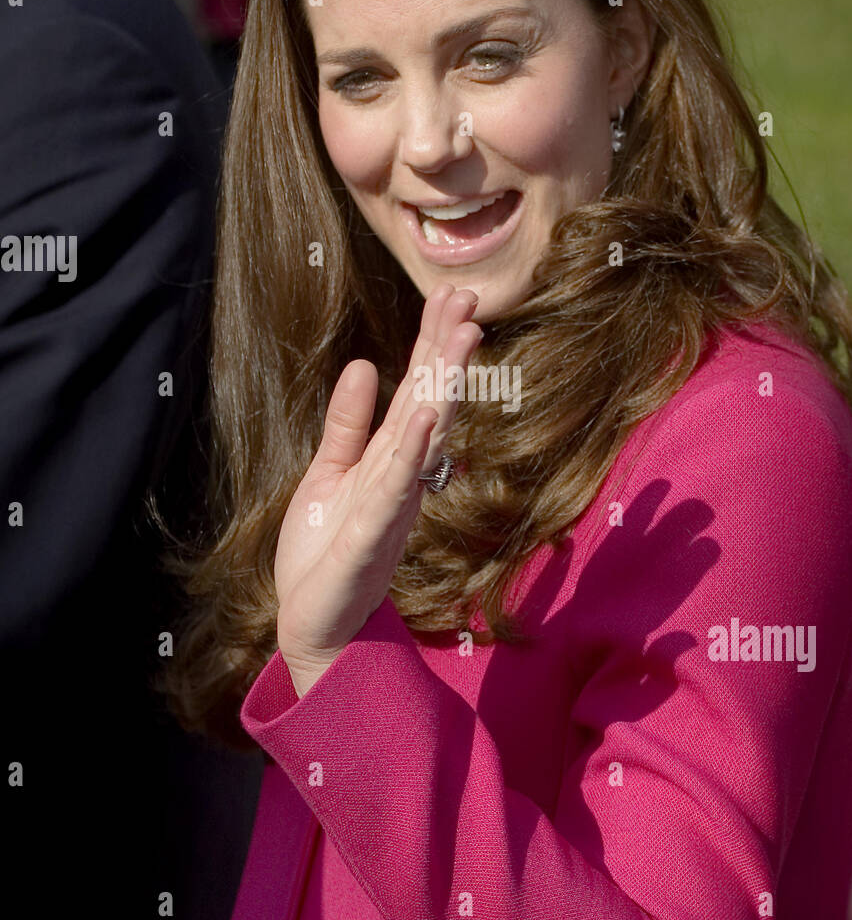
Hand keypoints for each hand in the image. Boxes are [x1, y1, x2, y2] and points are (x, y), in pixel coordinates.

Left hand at [274, 283, 483, 696]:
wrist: (313, 625)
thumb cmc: (323, 553)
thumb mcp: (328, 473)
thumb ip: (347, 424)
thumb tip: (362, 363)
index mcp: (389, 459)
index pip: (416, 391)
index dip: (432, 343)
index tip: (450, 294)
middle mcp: (400, 477)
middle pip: (429, 402)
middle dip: (447, 351)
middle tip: (469, 297)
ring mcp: (391, 504)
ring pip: (424, 436)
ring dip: (442, 387)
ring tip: (460, 337)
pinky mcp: (371, 537)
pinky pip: (395, 487)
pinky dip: (410, 449)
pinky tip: (422, 414)